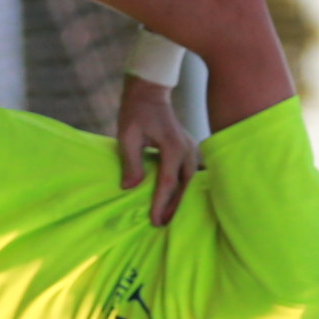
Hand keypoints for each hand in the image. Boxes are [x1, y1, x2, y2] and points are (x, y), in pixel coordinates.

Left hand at [113, 74, 200, 226]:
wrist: (149, 93)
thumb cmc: (136, 112)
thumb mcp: (127, 135)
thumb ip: (131, 162)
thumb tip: (130, 187)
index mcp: (173, 147)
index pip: (168, 182)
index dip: (161, 203)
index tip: (154, 220)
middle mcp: (187, 150)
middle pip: (184, 186)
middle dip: (174, 207)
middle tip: (162, 225)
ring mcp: (191, 149)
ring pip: (190, 181)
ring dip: (181, 199)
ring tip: (169, 217)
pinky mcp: (188, 149)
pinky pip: (189, 174)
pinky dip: (184, 188)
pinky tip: (177, 199)